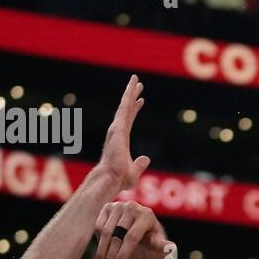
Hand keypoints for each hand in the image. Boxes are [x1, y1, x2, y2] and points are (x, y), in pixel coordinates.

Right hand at [93, 200, 172, 258]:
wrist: (140, 230)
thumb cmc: (150, 240)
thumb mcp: (157, 244)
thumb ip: (161, 246)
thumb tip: (170, 248)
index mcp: (147, 215)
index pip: (132, 237)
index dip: (124, 252)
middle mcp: (132, 207)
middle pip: (116, 235)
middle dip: (111, 255)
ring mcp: (118, 205)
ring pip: (104, 232)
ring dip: (102, 252)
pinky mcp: (107, 207)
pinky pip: (98, 227)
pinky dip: (99, 241)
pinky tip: (102, 253)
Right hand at [96, 74, 150, 190]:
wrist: (112, 178)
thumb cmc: (119, 179)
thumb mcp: (134, 171)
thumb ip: (140, 164)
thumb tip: (146, 158)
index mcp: (122, 139)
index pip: (129, 120)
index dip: (134, 109)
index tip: (140, 100)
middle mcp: (118, 131)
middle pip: (127, 109)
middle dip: (132, 96)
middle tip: (138, 84)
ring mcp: (117, 128)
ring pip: (125, 106)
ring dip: (130, 92)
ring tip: (135, 79)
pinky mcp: (118, 128)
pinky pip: (124, 109)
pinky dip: (128, 98)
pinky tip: (132, 88)